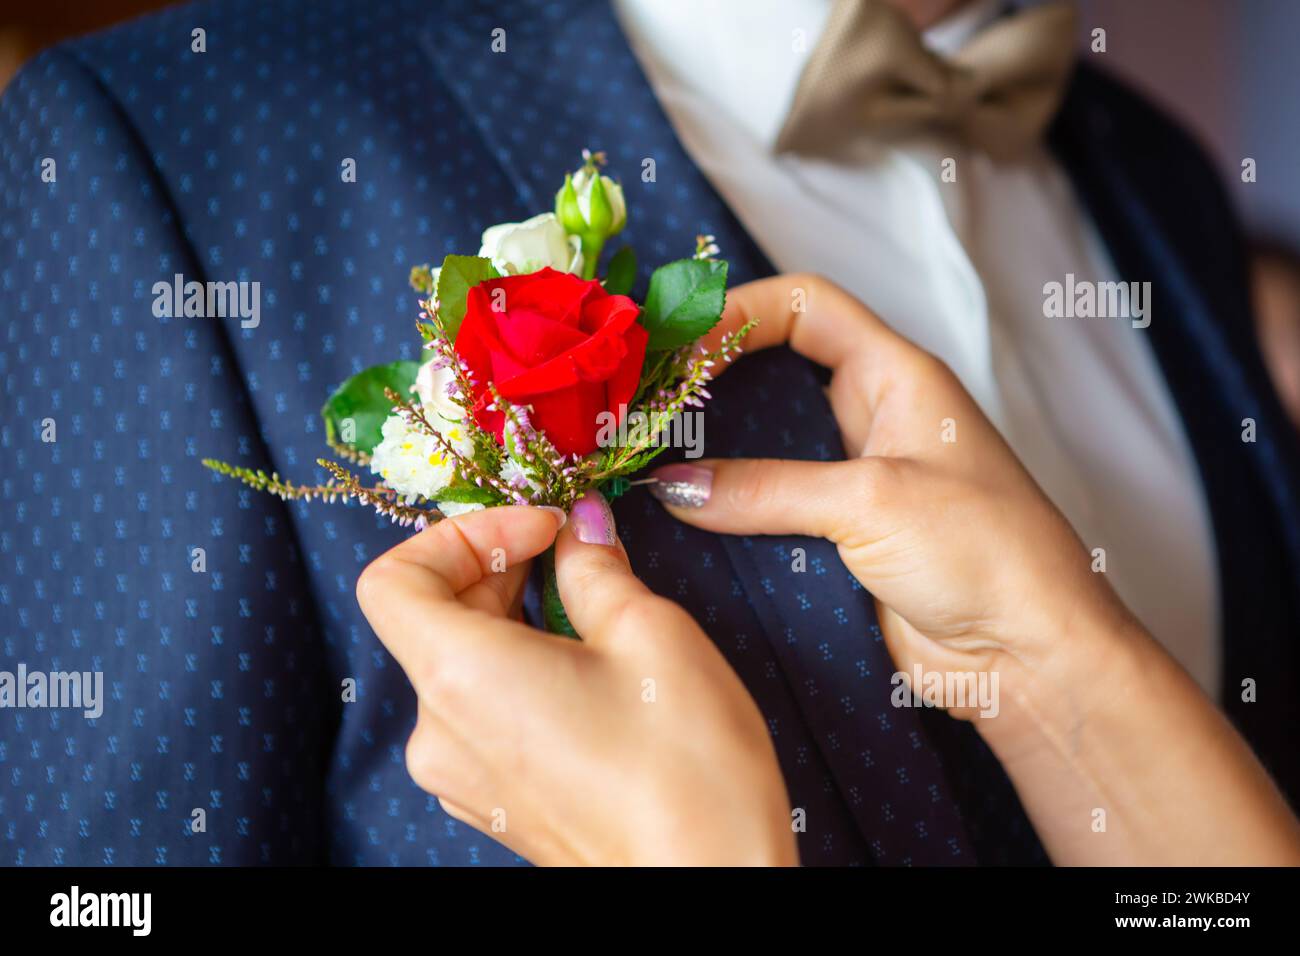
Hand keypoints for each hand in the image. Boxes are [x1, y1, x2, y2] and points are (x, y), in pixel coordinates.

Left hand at [355, 497, 797, 865]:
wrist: (709, 884)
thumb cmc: (685, 770)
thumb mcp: (650, 633)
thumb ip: (595, 568)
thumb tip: (580, 531)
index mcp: (462, 677)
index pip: (394, 580)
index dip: (459, 535)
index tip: (536, 529)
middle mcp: (443, 732)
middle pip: (430, 619)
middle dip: (497, 569)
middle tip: (572, 551)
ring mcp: (464, 776)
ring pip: (461, 666)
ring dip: (515, 620)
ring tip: (593, 615)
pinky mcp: (496, 801)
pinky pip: (484, 713)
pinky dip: (521, 672)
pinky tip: (590, 672)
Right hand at [650, 273, 1299, 864]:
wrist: (1029, 659)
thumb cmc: (991, 554)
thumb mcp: (873, 501)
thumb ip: (768, 489)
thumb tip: (676, 484)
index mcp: (896, 377)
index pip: (806, 308)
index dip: (740, 311)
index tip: (677, 342)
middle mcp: (868, 421)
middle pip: (771, 378)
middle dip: (706, 385)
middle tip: (638, 402)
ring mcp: (848, 484)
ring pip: (760, 452)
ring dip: (707, 457)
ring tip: (640, 460)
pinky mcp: (834, 542)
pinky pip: (764, 516)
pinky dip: (722, 518)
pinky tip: (674, 524)